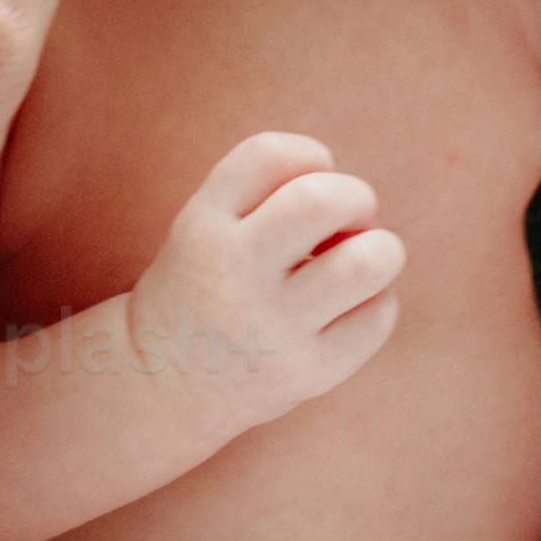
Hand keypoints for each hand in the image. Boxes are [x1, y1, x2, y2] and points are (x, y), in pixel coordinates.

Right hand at [131, 131, 404, 430]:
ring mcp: (269, 326)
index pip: (270, 154)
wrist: (158, 386)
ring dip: (382, 250)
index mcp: (202, 224)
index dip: (310, 157)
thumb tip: (355, 201)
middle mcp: (231, 271)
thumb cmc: (202, 289)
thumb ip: (264, 193)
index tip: (308, 185)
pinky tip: (351, 309)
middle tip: (346, 226)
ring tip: (360, 264)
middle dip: (356, 198)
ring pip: (366, 262)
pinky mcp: (304, 372)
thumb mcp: (202, 227)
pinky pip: (376, 318)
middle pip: (322, 200)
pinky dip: (379, 302)